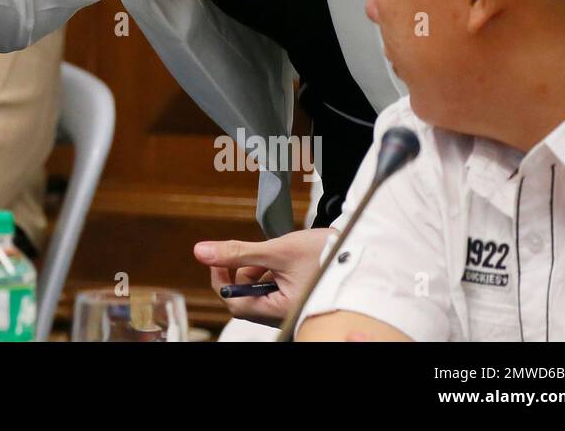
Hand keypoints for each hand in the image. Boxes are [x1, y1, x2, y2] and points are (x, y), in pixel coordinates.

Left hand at [193, 227, 334, 324]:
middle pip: (245, 300)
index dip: (221, 278)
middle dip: (242, 275)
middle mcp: (285, 315)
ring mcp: (290, 310)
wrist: (362, 254)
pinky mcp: (297, 302)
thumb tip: (201, 251)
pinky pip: (272, 293)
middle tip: (250, 255)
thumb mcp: (277, 250)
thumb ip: (238, 252)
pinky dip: (270, 276)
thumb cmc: (326, 254)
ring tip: (276, 258)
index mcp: (281, 310)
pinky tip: (284, 264)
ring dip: (257, 274)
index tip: (221, 258)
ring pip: (258, 295)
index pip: (234, 302)